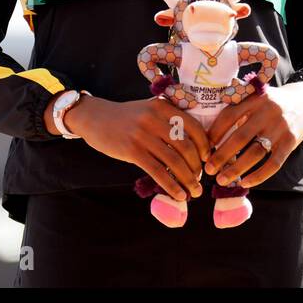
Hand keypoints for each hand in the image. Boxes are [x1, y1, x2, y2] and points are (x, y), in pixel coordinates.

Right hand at [64, 96, 212, 202]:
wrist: (95, 118)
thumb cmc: (127, 117)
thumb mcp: (149, 110)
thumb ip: (169, 120)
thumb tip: (195, 147)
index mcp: (163, 107)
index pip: (194, 128)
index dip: (204, 147)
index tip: (207, 160)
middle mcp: (154, 119)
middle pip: (186, 146)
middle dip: (197, 167)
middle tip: (199, 179)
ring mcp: (142, 135)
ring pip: (174, 161)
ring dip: (188, 180)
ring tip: (194, 192)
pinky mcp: (132, 150)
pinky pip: (157, 172)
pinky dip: (172, 186)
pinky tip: (179, 195)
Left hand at [202, 83, 302, 188]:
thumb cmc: (269, 103)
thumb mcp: (254, 96)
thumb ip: (235, 105)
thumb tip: (206, 129)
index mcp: (254, 98)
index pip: (229, 116)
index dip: (214, 133)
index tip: (203, 148)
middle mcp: (267, 111)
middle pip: (240, 137)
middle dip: (221, 155)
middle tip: (208, 169)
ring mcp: (280, 128)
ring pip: (255, 153)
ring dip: (236, 169)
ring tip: (221, 180)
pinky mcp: (291, 142)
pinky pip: (274, 163)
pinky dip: (258, 176)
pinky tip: (245, 183)